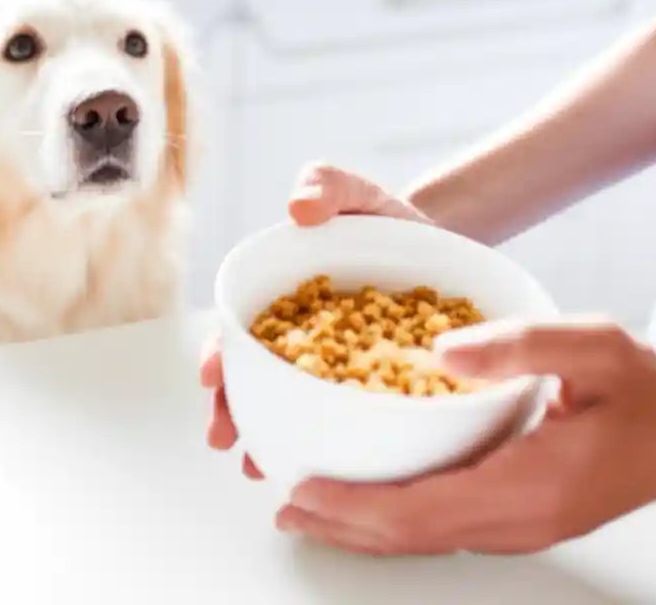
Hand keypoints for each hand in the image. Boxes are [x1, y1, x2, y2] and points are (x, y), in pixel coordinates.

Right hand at [202, 163, 428, 476]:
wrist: (443, 246)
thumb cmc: (385, 218)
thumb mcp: (356, 193)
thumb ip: (327, 185)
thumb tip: (298, 206)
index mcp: (279, 302)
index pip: (236, 331)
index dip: (218, 353)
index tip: (212, 371)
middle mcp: (297, 344)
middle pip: (251, 381)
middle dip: (229, 410)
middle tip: (224, 436)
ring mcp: (333, 372)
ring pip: (289, 409)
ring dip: (267, 439)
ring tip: (259, 464)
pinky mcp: (373, 390)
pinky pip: (346, 421)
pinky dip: (330, 443)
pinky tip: (326, 468)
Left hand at [275, 319, 655, 554]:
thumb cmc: (643, 392)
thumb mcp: (592, 347)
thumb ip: (519, 344)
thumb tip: (442, 354)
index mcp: (526, 486)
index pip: (418, 510)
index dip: (353, 506)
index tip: (302, 490)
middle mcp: (516, 522)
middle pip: (409, 539)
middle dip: (341, 526)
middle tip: (286, 509)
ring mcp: (520, 529)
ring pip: (423, 542)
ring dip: (363, 530)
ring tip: (311, 514)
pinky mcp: (522, 523)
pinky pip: (443, 532)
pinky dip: (396, 524)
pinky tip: (374, 507)